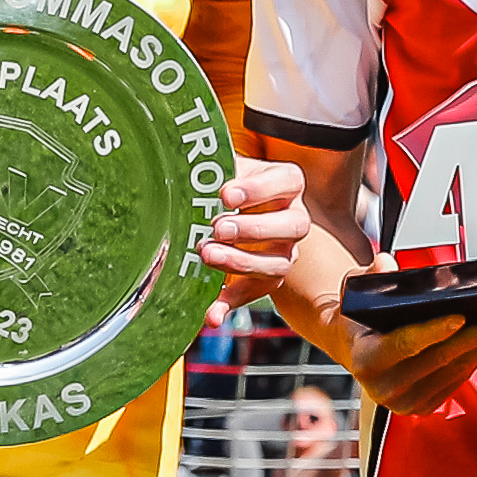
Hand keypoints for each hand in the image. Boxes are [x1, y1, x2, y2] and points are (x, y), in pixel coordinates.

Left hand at [196, 160, 313, 318]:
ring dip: (242, 264)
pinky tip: (211, 313)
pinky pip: (254, 294)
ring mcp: (284, 252)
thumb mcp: (221, 168)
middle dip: (254, 230)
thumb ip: (213, 165)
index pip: (288, 181)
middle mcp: (293, 219)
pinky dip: (230, 304)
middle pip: (293, 226)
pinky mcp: (266, 280)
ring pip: (278, 264)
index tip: (225, 194)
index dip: (259, 188)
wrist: (223, 211)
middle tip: (218, 229)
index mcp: (286, 184)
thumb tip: (184, 163)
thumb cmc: (223, 183)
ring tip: (207, 255)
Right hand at [335, 272, 476, 415]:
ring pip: (456, 370)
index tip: (461, 317)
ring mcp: (406, 402)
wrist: (351, 348)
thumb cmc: (357, 317)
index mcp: (366, 360)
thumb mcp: (353, 289)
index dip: (434, 331)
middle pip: (441, 358)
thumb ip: (369, 276)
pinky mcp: (424, 407)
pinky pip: (458, 379)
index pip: (405, 344)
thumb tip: (385, 264)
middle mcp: (385, 388)